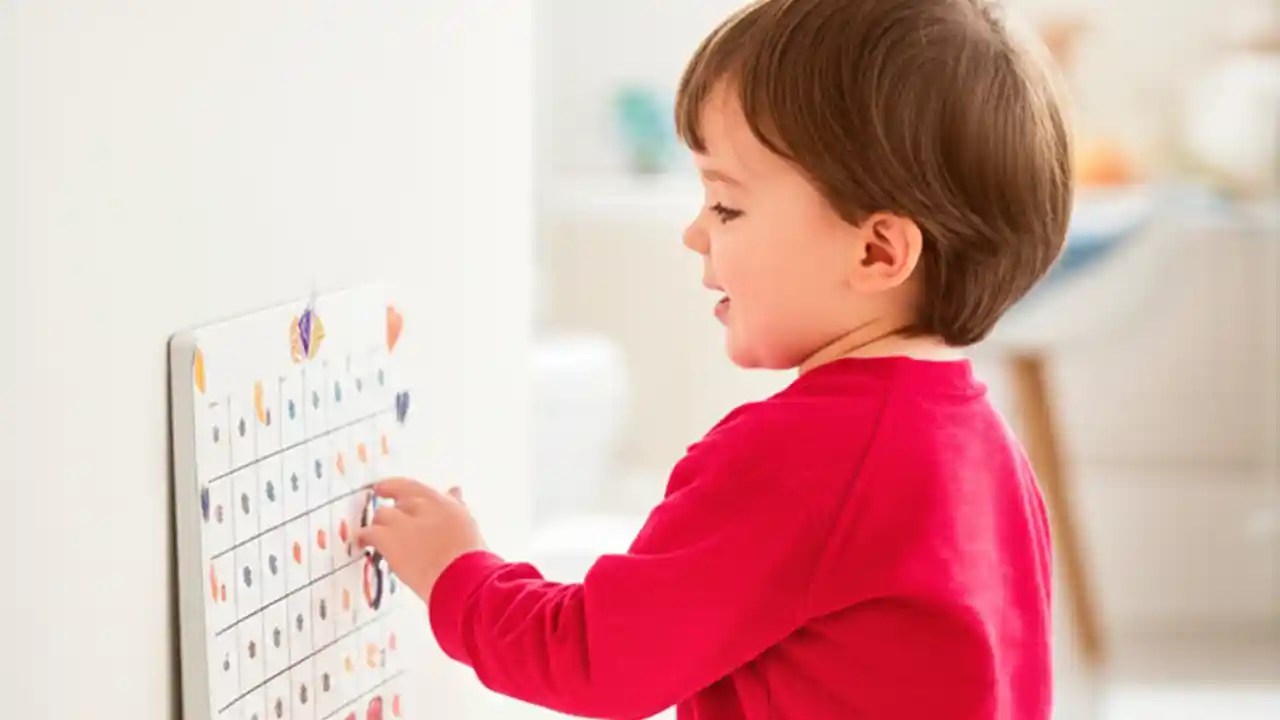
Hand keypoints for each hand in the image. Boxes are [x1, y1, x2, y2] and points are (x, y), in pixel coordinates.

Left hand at [355, 477, 486, 602]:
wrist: (462, 580)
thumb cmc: (472, 561)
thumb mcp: (468, 526)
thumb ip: (457, 506)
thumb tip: (455, 490)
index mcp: (445, 504)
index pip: (415, 488)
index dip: (397, 488)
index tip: (384, 488)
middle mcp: (423, 506)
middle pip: (398, 500)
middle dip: (394, 513)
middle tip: (390, 526)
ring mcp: (404, 522)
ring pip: (382, 514)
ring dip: (380, 526)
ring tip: (378, 539)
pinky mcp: (388, 539)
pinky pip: (368, 532)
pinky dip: (365, 537)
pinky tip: (363, 543)